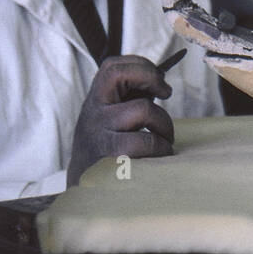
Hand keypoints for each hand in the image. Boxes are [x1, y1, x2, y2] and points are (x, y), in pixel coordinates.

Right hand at [67, 55, 174, 186]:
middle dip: (151, 77)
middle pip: (118, 74)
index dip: (140, 65)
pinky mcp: (111, 155)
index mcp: (96, 100)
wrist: (85, 188)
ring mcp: (100, 132)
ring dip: (165, 124)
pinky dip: (162, 148)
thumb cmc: (108, 149)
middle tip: (166, 95)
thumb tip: (161, 82)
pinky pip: (147, 142)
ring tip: (166, 139)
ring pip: (143, 109)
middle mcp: (94, 112)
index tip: (159, 83)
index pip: (111, 66)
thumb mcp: (111, 119)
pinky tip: (161, 155)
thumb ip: (130, 100)